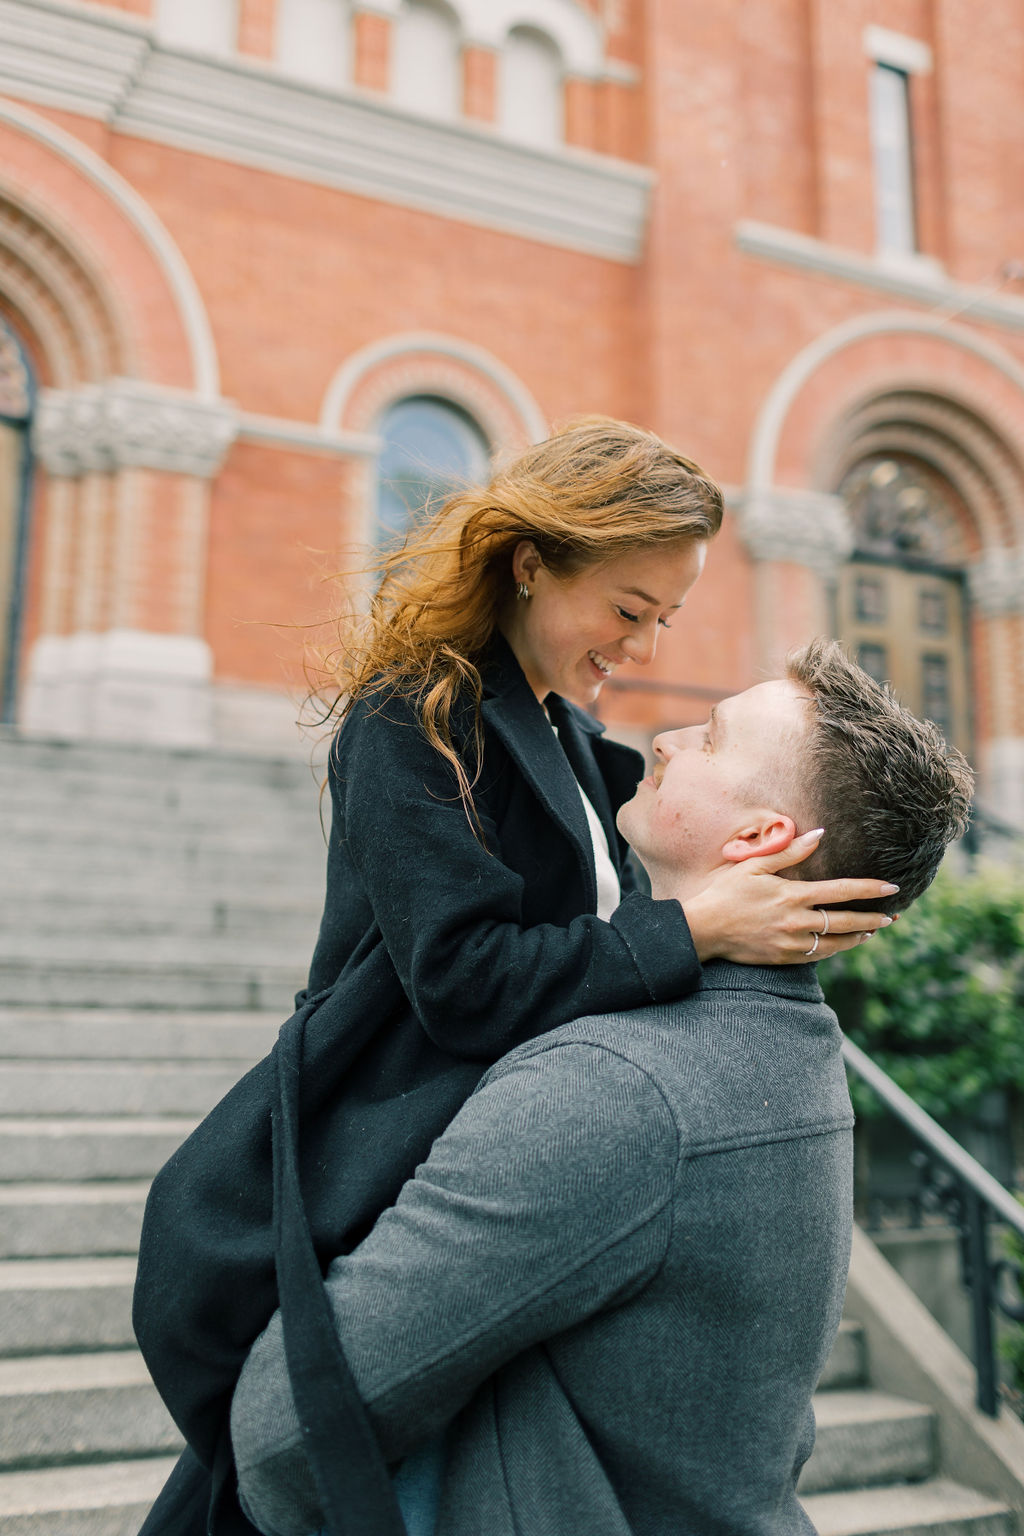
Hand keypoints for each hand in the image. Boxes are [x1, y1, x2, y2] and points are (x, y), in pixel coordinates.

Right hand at [679, 830, 897, 965]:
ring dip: (858, 937)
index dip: (870, 889)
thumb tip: (818, 835)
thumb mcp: (754, 865)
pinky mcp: (783, 958)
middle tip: (893, 916)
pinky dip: (834, 949)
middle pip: (846, 921)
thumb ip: (789, 852)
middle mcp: (796, 921)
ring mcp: (791, 943)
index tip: (891, 888)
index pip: (842, 891)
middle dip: (873, 918)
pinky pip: (817, 956)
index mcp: (793, 895)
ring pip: (836, 943)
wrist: (704, 929)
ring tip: (872, 931)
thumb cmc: (726, 892)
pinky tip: (842, 944)